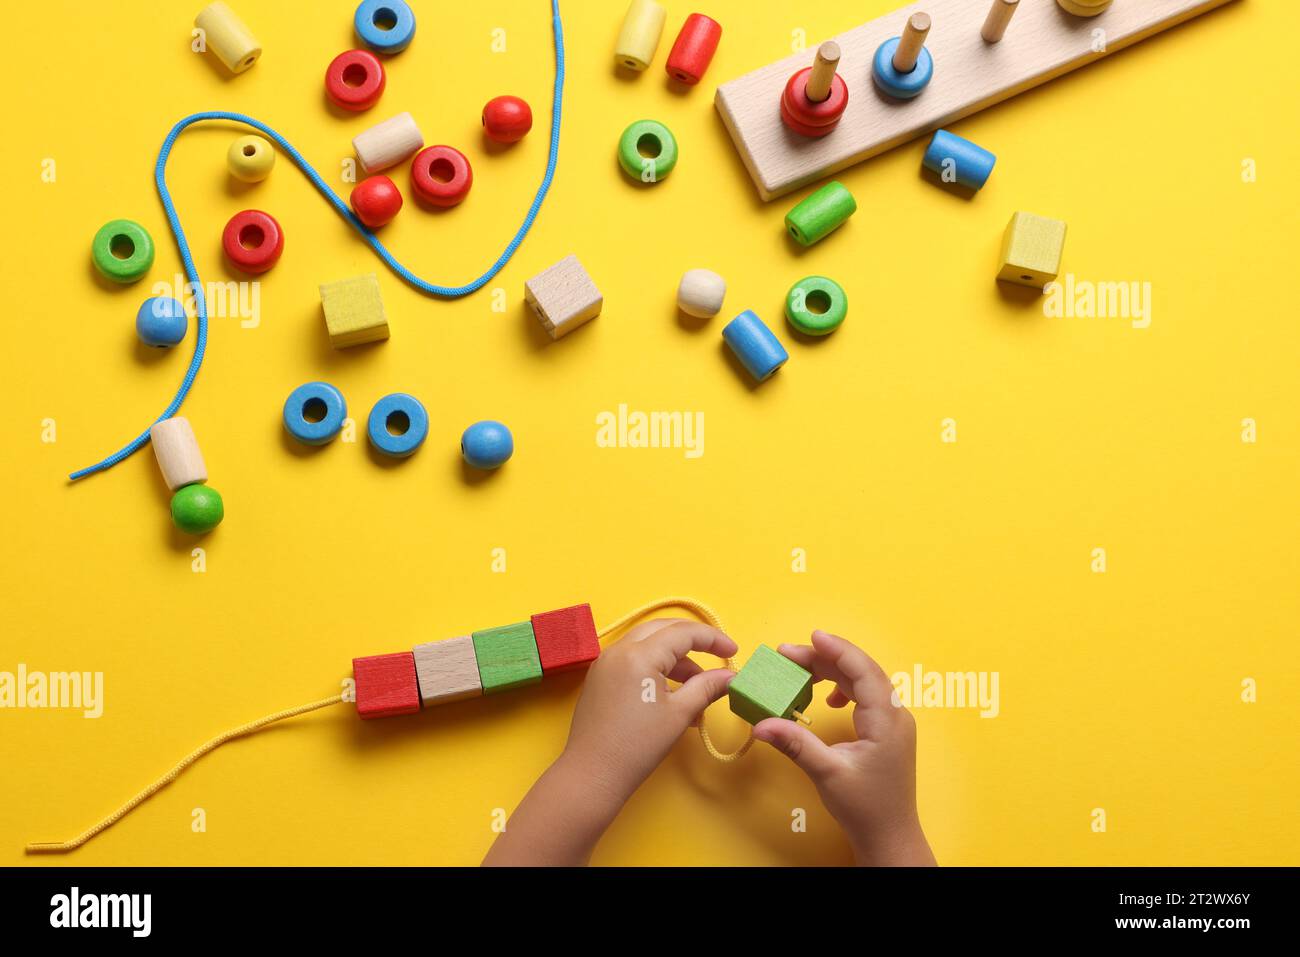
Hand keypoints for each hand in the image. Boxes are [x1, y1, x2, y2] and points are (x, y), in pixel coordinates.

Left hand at [562, 618, 737, 803]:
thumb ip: (707, 688)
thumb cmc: (638, 746)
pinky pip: (633, 659)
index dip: (712, 638)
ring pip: (647, 643)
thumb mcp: (679, 714)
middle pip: (663, 629)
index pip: (683, 633)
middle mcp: (618, 650)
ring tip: (697, 684)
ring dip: (674, 657)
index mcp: (639, 655)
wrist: (593, 774)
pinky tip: (673, 693)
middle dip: (693, 640)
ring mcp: (605, 662)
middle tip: (717, 655)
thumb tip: (730, 676)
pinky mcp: (599, 677)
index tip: (733, 651)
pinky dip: (655, 667)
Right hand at [752, 630, 936, 865]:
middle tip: (788, 654)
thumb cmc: (865, 807)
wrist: (890, 835)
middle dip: (824, 659)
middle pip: (860, 671)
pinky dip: (844, 686)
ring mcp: (894, 721)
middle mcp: (895, 715)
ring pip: (863, 680)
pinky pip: (867, 694)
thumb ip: (796, 744)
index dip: (838, 650)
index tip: (812, 636)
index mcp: (887, 721)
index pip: (863, 671)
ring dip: (832, 671)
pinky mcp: (887, 729)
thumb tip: (761, 724)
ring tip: (801, 670)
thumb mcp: (826, 774)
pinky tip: (828, 698)